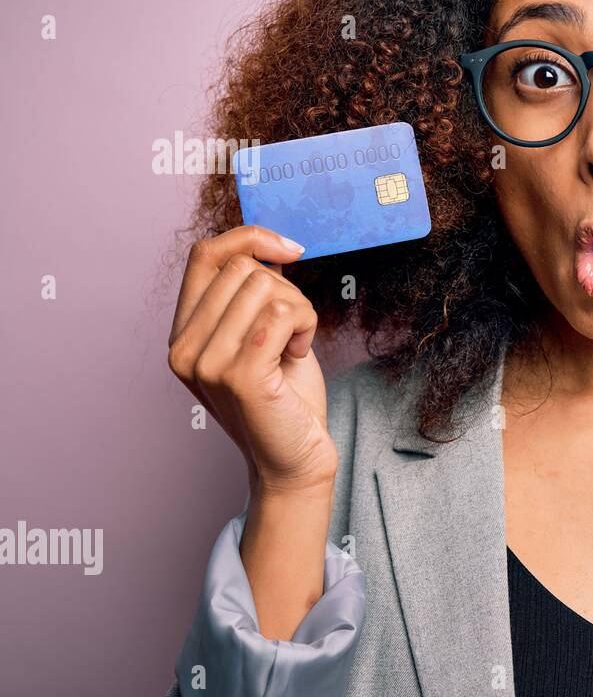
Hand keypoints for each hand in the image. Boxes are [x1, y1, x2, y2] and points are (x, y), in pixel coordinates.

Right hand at [167, 225, 336, 493]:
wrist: (295, 458)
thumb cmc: (284, 397)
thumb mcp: (262, 334)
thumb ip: (252, 295)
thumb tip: (266, 244)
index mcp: (183, 333)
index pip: (204, 254)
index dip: (250, 238)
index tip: (289, 250)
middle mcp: (183, 347)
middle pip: (244, 268)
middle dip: (286, 289)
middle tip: (294, 329)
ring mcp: (207, 362)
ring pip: (266, 287)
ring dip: (299, 310)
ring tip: (294, 345)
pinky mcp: (238, 375)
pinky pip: (283, 313)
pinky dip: (305, 325)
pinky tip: (299, 354)